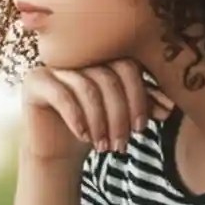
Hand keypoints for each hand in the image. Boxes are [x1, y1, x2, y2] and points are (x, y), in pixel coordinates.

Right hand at [20, 59, 174, 161]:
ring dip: (100, 122)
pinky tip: (83, 137)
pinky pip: (61, 95)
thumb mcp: (122, 115)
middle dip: (119, 115)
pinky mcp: (34, 81)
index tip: (141, 128)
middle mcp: (78, 54)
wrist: (57, 150)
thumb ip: (142, 104)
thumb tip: (170, 108)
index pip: (128, 66)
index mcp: (102, 55)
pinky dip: (77, 118)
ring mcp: (54, 65)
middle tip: (121, 144)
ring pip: (87, 88)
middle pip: (108, 77)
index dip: (139, 97)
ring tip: (103, 146)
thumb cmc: (94, 128)